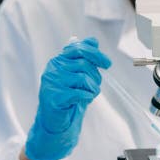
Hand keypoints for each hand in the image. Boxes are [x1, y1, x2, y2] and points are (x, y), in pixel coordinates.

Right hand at [24, 37, 111, 159]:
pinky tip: (85, 100)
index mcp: (58, 61)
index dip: (95, 54)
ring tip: (89, 95)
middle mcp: (53, 69)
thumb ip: (82, 58)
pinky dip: (87, 97)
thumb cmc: (67, 96)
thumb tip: (93, 40)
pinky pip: (79, 93)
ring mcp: (52, 82)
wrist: (55, 119)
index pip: (78, 49)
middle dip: (95, 76)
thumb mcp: (75, 75)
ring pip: (83, 78)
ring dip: (92, 88)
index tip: (107, 64)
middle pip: (83, 64)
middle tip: (95, 86)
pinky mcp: (54, 97)